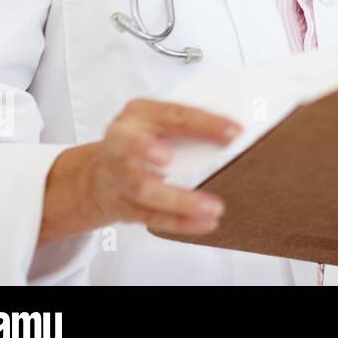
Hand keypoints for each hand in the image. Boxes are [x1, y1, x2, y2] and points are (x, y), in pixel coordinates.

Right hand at [41, 99, 240, 244]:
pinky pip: (149, 216)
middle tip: (170, 159)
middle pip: (131, 147)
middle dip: (147, 149)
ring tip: (215, 208)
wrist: (98, 173)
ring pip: (143, 189)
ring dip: (180, 200)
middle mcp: (119, 142)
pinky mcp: (119, 205)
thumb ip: (189, 126)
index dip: (204, 123)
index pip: (172, 115)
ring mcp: (115, 177)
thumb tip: (238, 135)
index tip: (236, 133)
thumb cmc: (145, 139)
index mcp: (138, 113)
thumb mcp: (160, 122)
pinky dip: (180, 222)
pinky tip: (205, 223)